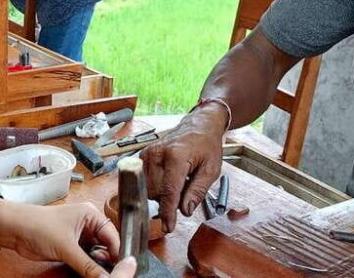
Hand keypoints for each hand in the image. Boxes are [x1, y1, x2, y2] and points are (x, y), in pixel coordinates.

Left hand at [0, 201, 135, 277]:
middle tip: (108, 274)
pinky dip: (88, 267)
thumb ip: (88, 266)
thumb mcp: (66, 248)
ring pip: (97, 255)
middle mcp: (88, 224)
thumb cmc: (38, 226)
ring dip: (97, 266)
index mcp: (91, 215)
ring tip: (96, 274)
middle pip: (107, 246)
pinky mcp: (71, 247)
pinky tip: (88, 274)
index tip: (121, 270)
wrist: (14, 230)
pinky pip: (86, 259)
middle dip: (107, 260)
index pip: (113, 236)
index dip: (117, 253)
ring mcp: (79, 236)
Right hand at [140, 103, 226, 232]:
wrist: (197, 126)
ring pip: (147, 189)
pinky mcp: (141, 155)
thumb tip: (184, 210)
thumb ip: (197, 191)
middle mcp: (157, 154)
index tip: (168, 227)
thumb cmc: (206, 146)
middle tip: (185, 189)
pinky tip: (166, 177)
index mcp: (176, 156)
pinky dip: (154, 185)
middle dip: (169, 200)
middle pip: (155, 192)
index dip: (168, 212)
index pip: (169, 191)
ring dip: (161, 193)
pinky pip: (143, 181)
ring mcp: (146, 154)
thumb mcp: (212, 170)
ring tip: (177, 180)